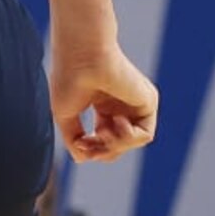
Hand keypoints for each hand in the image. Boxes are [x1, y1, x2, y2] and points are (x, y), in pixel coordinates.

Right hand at [49, 39, 156, 163]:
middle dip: (102, 151)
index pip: (103, 141)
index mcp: (103, 106)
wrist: (82, 56)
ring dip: (115, 146)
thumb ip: (75, 140)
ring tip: (102, 133)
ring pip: (132, 143)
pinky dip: (129, 138)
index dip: (91, 150)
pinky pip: (145, 135)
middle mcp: (121, 105)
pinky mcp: (148, 101)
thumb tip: (83, 159)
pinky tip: (115, 123)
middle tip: (88, 143)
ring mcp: (135, 104)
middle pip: (118, 146)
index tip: (80, 144)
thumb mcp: (66, 117)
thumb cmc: (69, 79)